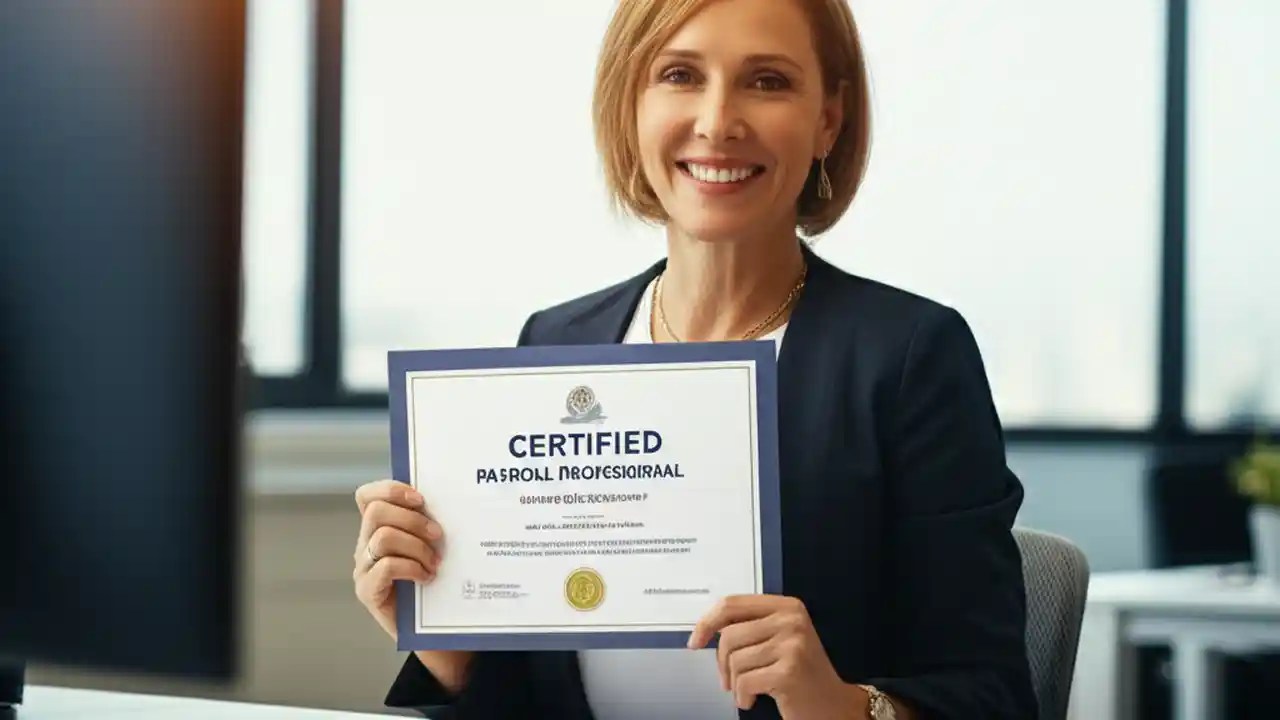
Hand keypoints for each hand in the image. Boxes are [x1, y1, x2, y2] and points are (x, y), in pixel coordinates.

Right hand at [352, 479, 443, 639]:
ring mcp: (363, 568)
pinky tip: (426, 578)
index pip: (368, 496)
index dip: (391, 490)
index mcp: (378, 528)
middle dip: (413, 520)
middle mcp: (365, 544)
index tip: (421, 500)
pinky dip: (411, 568)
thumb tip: (449, 501)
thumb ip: (428, 525)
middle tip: (438, 536)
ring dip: (416, 547)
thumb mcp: (431, 547)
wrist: (429, 628)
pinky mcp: (367, 590)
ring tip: (434, 563)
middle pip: (376, 512)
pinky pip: (386, 566)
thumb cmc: (432, 583)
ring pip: (383, 537)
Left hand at [688, 595, 856, 715]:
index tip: (695, 641)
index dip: (707, 622)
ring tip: (749, 689)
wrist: (833, 705)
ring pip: (735, 660)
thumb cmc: (801, 673)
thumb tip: (705, 629)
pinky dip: (743, 696)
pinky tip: (753, 699)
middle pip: (729, 635)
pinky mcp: (789, 672)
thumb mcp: (780, 639)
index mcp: (787, 606)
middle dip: (722, 663)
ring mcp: (792, 645)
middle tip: (730, 679)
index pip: (732, 604)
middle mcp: (791, 620)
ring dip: (735, 682)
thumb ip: (750, 627)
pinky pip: (744, 682)